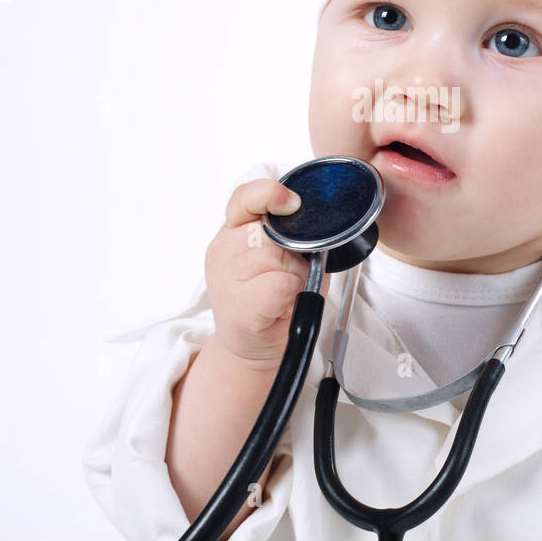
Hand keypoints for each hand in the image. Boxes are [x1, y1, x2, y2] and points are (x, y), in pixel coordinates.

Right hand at [203, 177, 330, 368]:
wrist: (254, 346)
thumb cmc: (274, 298)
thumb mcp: (283, 255)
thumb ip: (291, 232)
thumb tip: (317, 222)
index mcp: (233, 231)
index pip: (245, 197)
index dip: (270, 194)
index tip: (292, 202)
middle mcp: (224, 249)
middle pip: (273, 232)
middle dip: (294, 251)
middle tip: (289, 274)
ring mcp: (226, 278)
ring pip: (280, 259)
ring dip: (296, 276)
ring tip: (285, 292)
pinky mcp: (240, 306)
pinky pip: (281, 285)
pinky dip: (293, 295)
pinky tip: (283, 305)